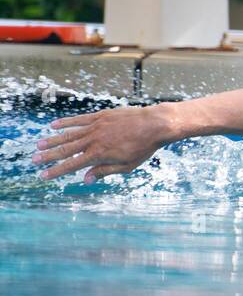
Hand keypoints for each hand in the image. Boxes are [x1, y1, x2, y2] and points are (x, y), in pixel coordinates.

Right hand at [33, 105, 172, 183]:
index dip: (56, 171)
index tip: (43, 175)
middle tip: (34, 160)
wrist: (155, 124)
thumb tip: (86, 179)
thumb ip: (104, 171)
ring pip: (69, 134)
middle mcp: (93, 140)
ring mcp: (95, 126)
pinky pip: (79, 120)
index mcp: (99, 155)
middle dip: (48, 156)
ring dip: (53, 140)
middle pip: (66, 150)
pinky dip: (65, 122)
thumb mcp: (127, 165)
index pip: (72, 165)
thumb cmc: (143, 147)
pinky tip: (54, 125)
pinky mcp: (100, 116)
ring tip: (39, 144)